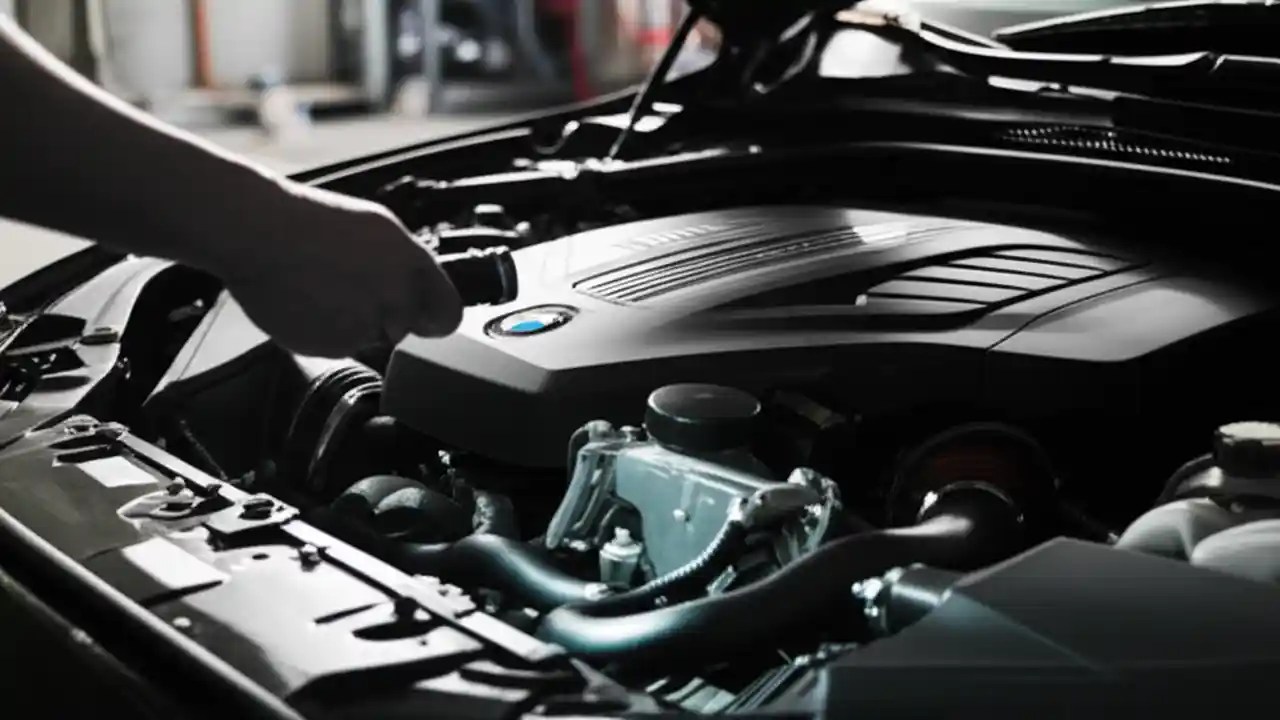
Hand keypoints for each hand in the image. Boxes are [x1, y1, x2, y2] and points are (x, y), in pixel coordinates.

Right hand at [220, 183, 462, 357]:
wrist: (257, 233)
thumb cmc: (313, 223)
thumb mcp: (379, 230)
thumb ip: (410, 267)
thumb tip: (425, 295)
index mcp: (411, 266)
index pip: (447, 315)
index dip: (434, 316)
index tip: (426, 316)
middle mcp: (394, 300)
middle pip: (404, 328)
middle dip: (387, 314)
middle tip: (352, 285)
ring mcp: (362, 327)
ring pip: (370, 338)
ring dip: (354, 322)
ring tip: (325, 287)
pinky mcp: (330, 347)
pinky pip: (337, 346)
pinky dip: (326, 331)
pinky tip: (309, 300)